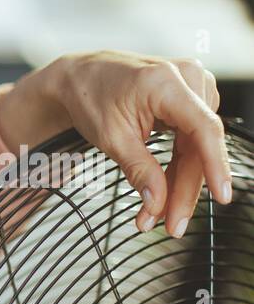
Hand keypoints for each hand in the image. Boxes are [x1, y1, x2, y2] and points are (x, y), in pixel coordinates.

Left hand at [0, 50, 232, 236]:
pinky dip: (178, 167)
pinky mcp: (189, 99)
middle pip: (200, 144)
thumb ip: (138, 170)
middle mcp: (188, 78)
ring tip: (160, 217)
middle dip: (185, 190)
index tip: (222, 196)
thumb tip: (157, 204)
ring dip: (181, 184)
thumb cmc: (91, 98)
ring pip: (197, 146)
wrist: (81, 76)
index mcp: (166, 82)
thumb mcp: (110, 137)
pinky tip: (165, 193)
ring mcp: (192, 86)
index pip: (203, 127)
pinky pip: (191, 139)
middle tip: (172, 227)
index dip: (215, 164)